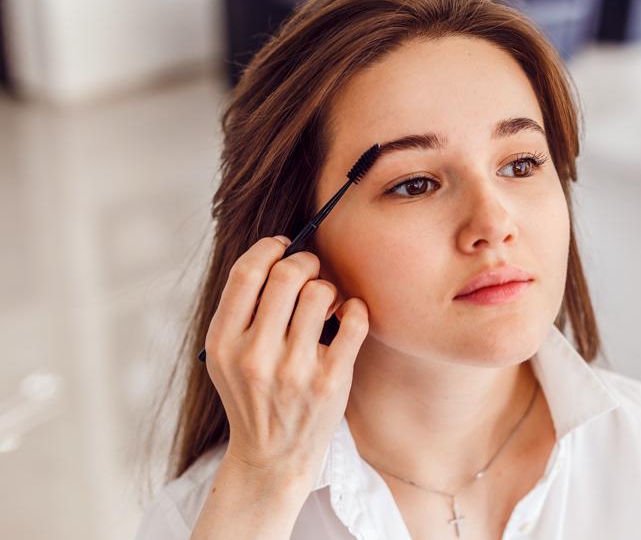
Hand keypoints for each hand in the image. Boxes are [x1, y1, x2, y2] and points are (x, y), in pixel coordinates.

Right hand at [202, 235, 368, 485]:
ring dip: (328, 288)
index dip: (269, 248)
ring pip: (321, 293)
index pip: (246, 273)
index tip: (282, 245)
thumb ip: (242, 309)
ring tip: (326, 304)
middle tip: (310, 269)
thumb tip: (276, 252)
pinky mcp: (331, 380)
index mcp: (223, 342)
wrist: (273, 456)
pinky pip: (354, 320)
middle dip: (305, 261)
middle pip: (286, 275)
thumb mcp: (227, 356)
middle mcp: (255, 355)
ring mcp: (294, 370)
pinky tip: (346, 317)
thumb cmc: (253, 394)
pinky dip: (355, 309)